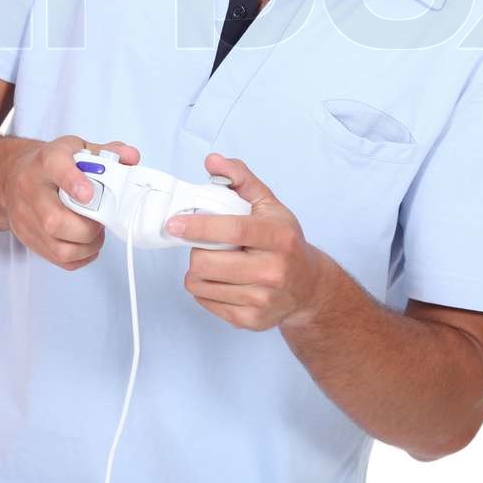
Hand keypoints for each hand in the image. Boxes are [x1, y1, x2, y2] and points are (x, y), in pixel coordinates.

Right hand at [0, 135, 141, 270]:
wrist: (13, 176)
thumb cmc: (50, 165)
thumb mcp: (78, 148)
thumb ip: (108, 152)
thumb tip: (130, 157)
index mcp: (46, 161)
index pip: (55, 167)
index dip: (73, 182)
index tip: (88, 194)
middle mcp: (30, 190)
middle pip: (55, 220)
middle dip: (88, 226)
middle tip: (101, 219)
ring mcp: (25, 218)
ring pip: (59, 247)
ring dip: (88, 245)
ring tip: (95, 232)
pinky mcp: (28, 238)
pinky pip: (60, 260)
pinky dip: (82, 256)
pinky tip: (86, 242)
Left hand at [166, 154, 323, 330]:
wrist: (308, 286)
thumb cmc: (283, 241)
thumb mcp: (268, 204)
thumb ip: (240, 178)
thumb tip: (213, 161)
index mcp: (278, 237)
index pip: (232, 230)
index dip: (198, 227)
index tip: (174, 224)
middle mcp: (273, 271)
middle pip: (206, 262)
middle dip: (196, 251)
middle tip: (206, 246)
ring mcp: (263, 300)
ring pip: (200, 284)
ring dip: (198, 271)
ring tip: (214, 262)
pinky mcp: (251, 321)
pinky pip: (205, 302)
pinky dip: (205, 289)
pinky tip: (222, 280)